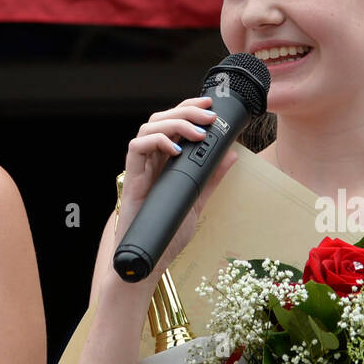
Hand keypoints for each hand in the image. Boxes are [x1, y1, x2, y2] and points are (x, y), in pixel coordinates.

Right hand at [94, 96, 236, 300]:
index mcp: (164, 160)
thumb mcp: (197, 201)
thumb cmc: (167, 232)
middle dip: (186, 111)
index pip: (173, 123)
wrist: (148, 258)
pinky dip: (155, 142)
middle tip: (208, 116)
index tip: (210, 105)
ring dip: (174, 123)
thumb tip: (232, 155)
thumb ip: (211, 178)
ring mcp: (140, 167)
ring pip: (148, 127)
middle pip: (161, 119)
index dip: (188, 109)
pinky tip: (174, 150)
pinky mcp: (132, 178)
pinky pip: (136, 148)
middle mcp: (151, 159)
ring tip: (197, 133)